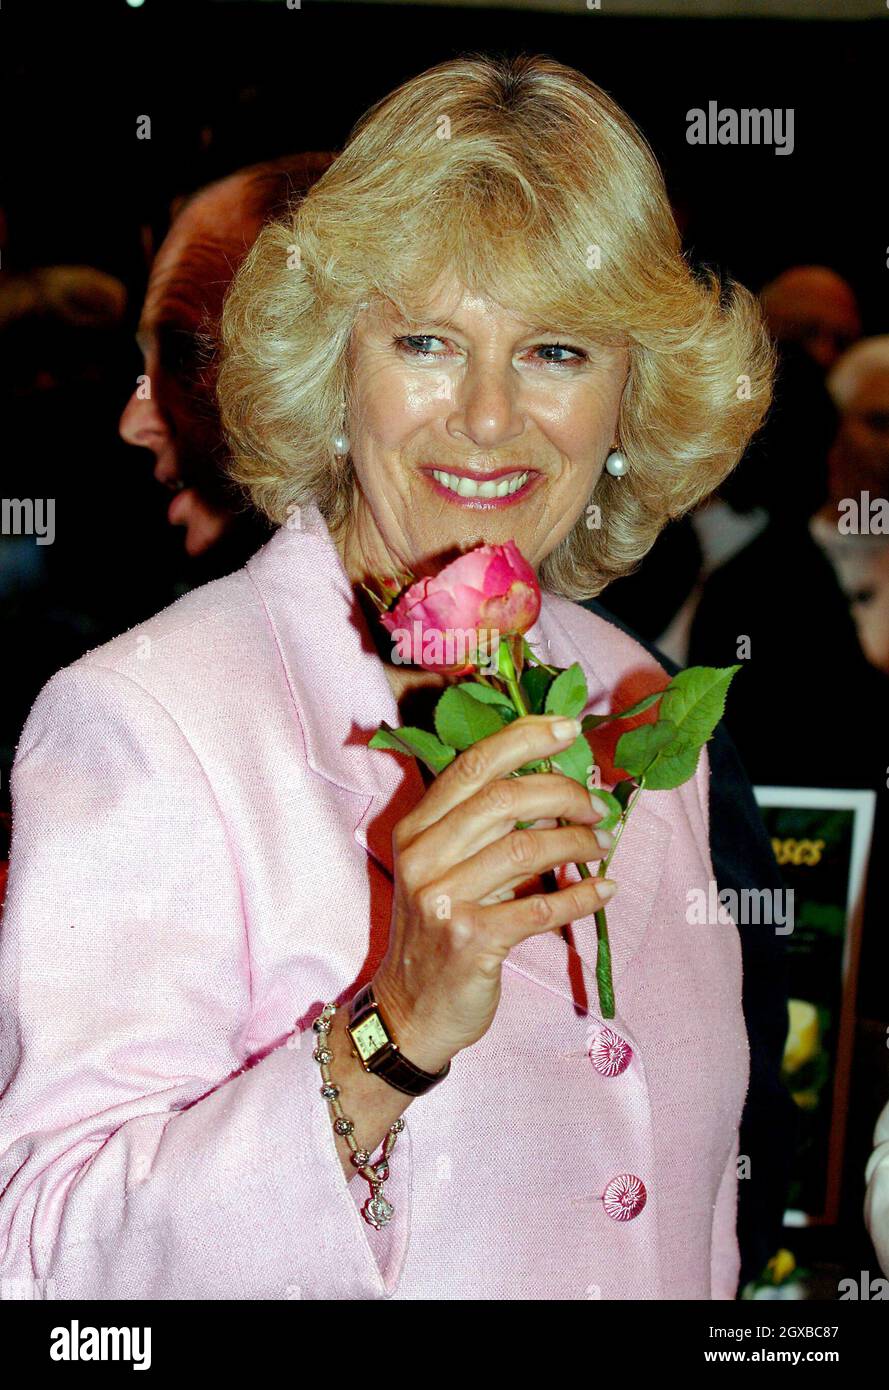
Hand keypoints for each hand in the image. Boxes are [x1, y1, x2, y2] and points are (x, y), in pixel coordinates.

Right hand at [373, 713, 616, 1071]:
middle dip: (562, 793)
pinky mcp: (469, 941)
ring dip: (576, 843)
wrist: (410, 1010)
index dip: (524, 740)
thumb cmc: (439, 933)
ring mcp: (441, 899)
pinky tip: (605, 891)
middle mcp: (422, 858)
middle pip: (502, 800)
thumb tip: (557, 793)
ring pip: (525, 849)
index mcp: (415, 830)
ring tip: (602, 846)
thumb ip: (487, 831)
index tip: (569, 728)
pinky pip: (540, 907)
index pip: (471, 766)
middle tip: (597, 807)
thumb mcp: (448, 872)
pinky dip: (581, 896)